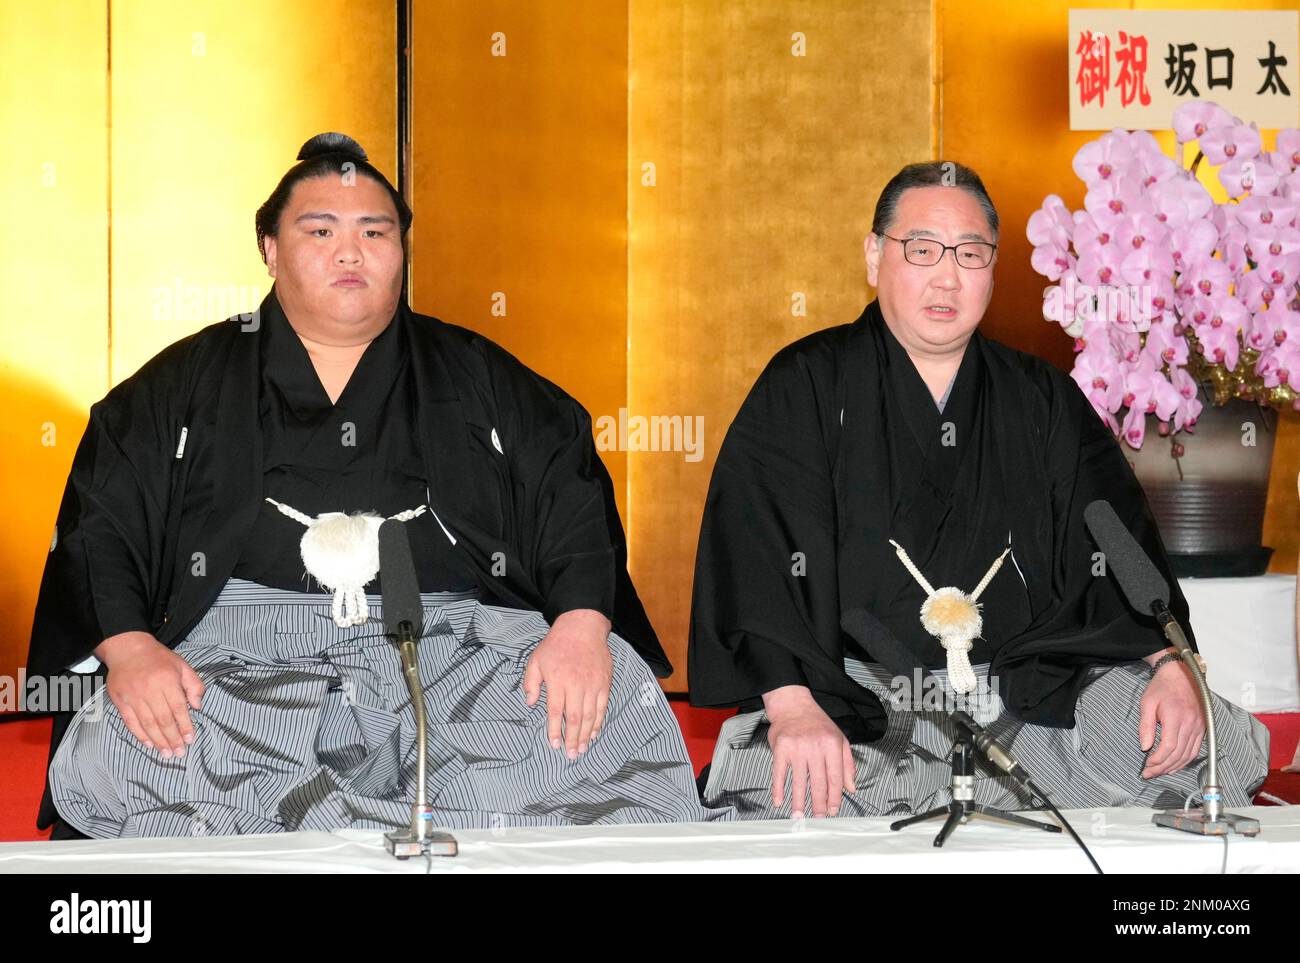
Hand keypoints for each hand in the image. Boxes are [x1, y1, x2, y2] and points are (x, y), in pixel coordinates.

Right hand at [95, 631, 204, 757]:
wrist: (127, 649)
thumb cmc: (158, 659)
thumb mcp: (182, 665)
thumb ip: (194, 685)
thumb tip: (198, 706)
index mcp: (167, 680)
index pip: (178, 708)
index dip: (184, 725)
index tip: (190, 739)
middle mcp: (150, 690)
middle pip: (163, 719)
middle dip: (173, 738)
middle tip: (179, 753)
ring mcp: (133, 697)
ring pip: (147, 723)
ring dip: (158, 741)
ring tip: (166, 753)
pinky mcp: (120, 701)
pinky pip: (130, 722)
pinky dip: (140, 735)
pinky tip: (149, 744)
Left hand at [522, 609, 611, 759]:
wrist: (582, 627)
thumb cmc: (556, 644)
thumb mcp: (535, 660)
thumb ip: (530, 682)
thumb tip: (530, 703)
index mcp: (557, 680)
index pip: (555, 711)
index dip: (554, 730)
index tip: (554, 745)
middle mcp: (575, 684)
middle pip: (574, 718)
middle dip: (572, 739)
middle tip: (571, 755)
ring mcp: (592, 684)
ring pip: (590, 715)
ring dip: (586, 735)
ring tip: (582, 749)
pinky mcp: (604, 682)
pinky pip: (602, 706)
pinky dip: (599, 722)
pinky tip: (595, 733)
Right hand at [763, 685, 855, 817]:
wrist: (793, 704)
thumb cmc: (817, 723)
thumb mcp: (839, 739)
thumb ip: (847, 764)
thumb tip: (851, 788)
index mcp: (832, 745)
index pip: (836, 778)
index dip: (835, 797)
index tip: (833, 810)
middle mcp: (815, 747)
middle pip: (818, 783)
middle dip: (819, 804)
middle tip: (818, 818)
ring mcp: (797, 748)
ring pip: (799, 781)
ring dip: (799, 802)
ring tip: (799, 816)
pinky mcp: (781, 748)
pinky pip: (779, 773)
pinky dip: (778, 789)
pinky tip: (779, 801)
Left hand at [1138, 649, 1205, 778]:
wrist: (1181, 674)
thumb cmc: (1162, 688)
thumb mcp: (1147, 703)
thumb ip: (1146, 726)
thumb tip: (1145, 746)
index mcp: (1176, 718)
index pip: (1168, 747)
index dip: (1157, 760)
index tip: (1146, 766)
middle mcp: (1191, 724)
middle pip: (1178, 754)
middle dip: (1163, 767)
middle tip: (1150, 774)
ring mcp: (1199, 727)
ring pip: (1188, 754)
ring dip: (1174, 766)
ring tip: (1160, 772)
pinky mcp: (1203, 727)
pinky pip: (1195, 749)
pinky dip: (1186, 760)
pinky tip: (1175, 765)